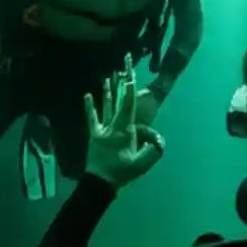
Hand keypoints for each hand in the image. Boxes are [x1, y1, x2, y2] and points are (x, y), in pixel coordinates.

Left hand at [84, 55, 165, 188]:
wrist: (99, 183)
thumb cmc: (121, 173)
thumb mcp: (141, 164)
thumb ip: (153, 150)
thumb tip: (160, 140)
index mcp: (125, 129)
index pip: (129, 104)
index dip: (130, 87)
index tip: (131, 73)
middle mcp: (113, 124)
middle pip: (119, 99)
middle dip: (122, 80)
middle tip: (124, 63)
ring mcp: (102, 129)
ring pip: (106, 105)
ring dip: (108, 90)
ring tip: (109, 75)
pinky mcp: (94, 135)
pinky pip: (91, 118)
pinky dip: (89, 107)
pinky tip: (86, 95)